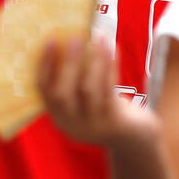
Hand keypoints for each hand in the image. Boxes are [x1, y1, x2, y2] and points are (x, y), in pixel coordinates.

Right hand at [37, 33, 158, 149]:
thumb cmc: (107, 109)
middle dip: (68, 63)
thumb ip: (76, 79)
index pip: (43, 90)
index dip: (45, 65)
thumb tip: (72, 38)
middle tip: (74, 38)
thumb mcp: (86, 100)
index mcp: (59, 116)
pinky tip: (113, 48)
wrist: (136, 140)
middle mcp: (72, 124)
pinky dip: (110, 65)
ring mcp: (93, 126)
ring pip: (88, 90)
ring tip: (99, 38)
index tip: (51, 40)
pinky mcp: (114, 123)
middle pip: (63, 94)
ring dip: (93, 61)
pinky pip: (110, 90)